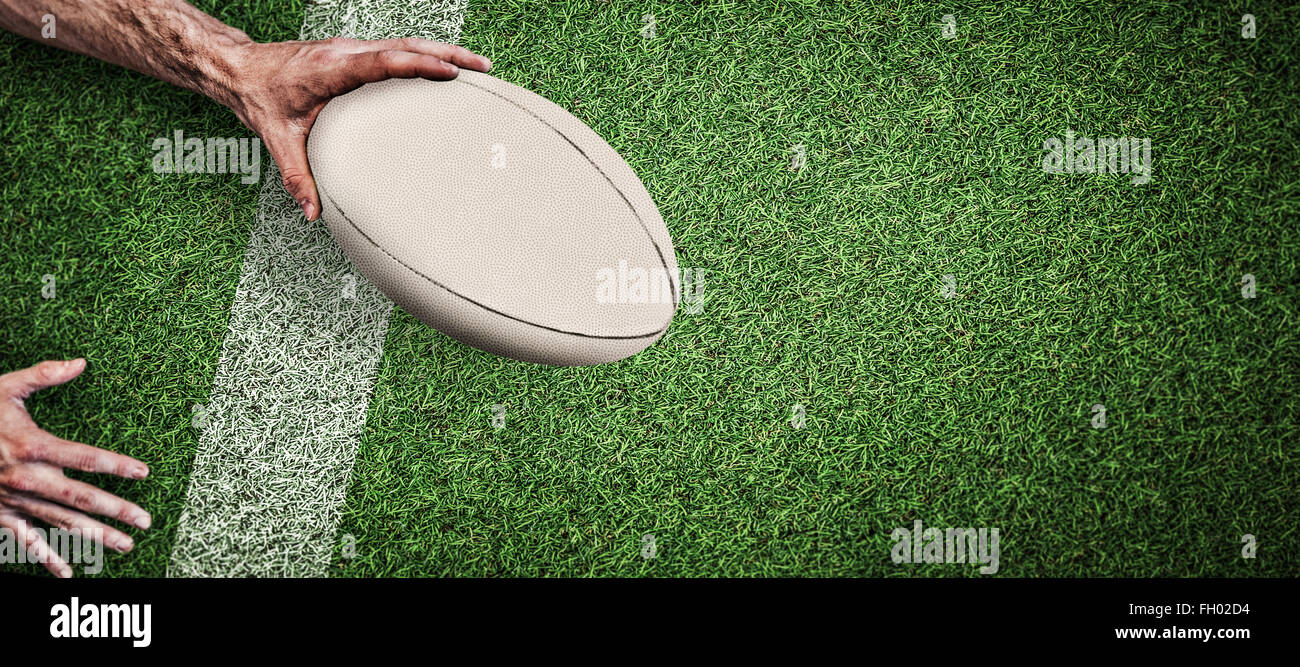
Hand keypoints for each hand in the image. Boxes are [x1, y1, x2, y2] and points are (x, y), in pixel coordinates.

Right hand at [0, 359, 150, 577]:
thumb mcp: (4, 387)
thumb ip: (43, 374)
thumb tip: (80, 362)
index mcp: (32, 445)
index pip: (84, 457)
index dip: (116, 465)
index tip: (144, 472)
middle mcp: (25, 477)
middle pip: (79, 497)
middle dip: (115, 510)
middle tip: (145, 520)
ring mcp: (13, 500)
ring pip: (60, 522)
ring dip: (94, 536)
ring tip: (126, 544)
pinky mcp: (1, 515)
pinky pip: (26, 541)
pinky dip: (47, 558)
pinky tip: (68, 572)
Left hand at [223, 37, 492, 219]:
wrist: (239, 68)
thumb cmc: (258, 98)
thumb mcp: (276, 139)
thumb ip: (297, 177)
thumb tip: (312, 213)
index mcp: (331, 69)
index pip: (382, 62)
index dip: (418, 64)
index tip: (451, 72)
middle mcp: (345, 52)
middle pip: (406, 45)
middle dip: (448, 53)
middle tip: (483, 66)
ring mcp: (351, 49)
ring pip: (404, 42)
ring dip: (441, 51)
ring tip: (476, 66)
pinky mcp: (354, 53)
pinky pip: (396, 49)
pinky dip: (424, 55)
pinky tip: (442, 67)